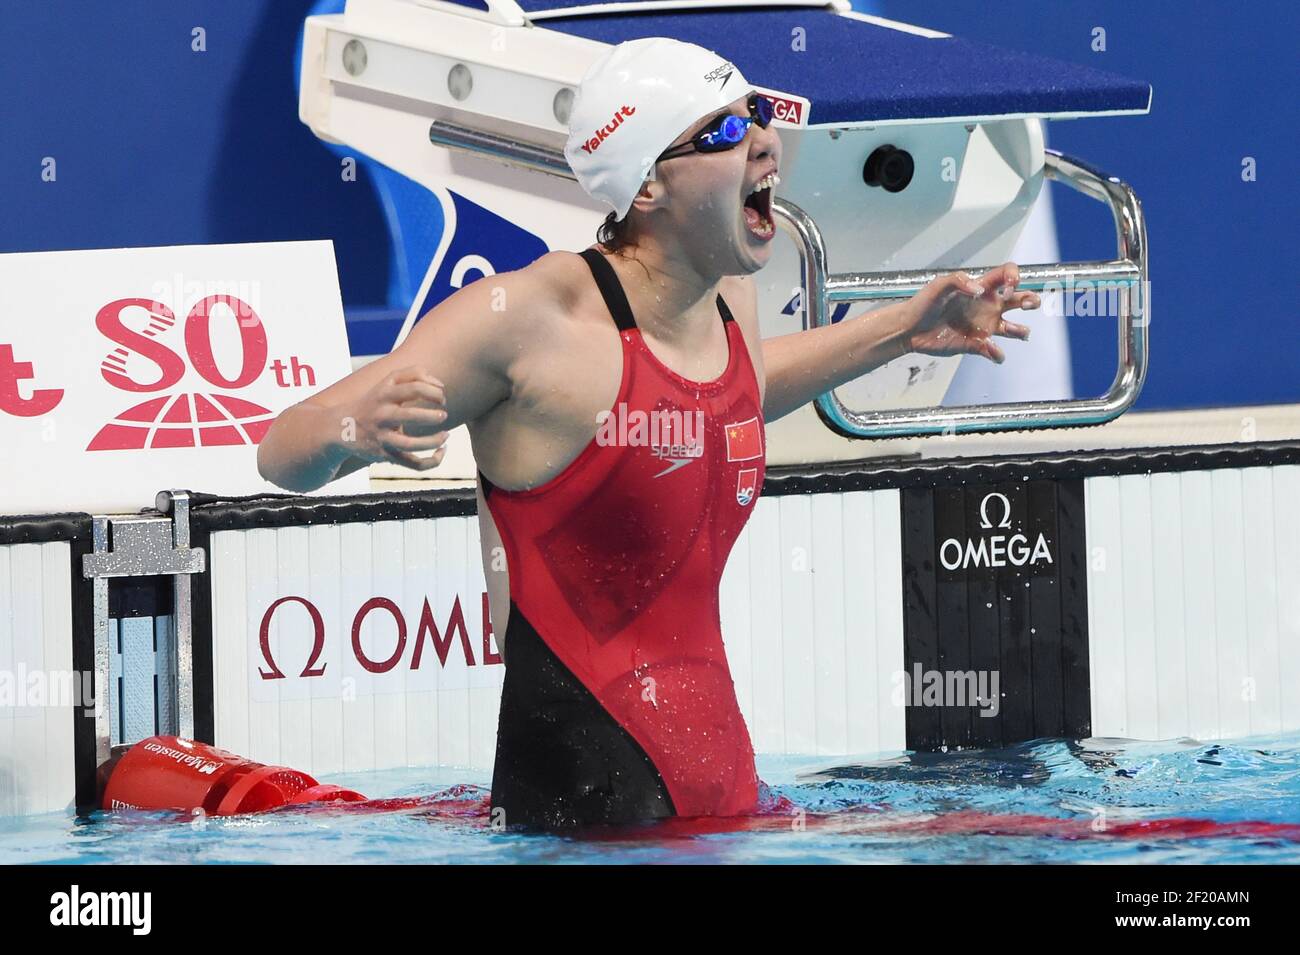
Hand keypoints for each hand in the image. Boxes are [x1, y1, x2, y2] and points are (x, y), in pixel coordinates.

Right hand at [339, 366, 449, 470]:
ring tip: (446, 435)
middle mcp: (382, 415)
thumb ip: (414, 374)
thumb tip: (441, 385)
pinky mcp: (385, 455)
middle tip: (443, 415)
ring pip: (411, 445)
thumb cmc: (374, 402)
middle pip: (411, 416)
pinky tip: (442, 451)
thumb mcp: (388, 382)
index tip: (442, 398)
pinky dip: (432, 461)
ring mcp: (383, 437)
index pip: (415, 388)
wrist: (340, 426)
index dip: (435, 392)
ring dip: (434, 441)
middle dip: (434, 416)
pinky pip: (412, 464)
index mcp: (384, 394)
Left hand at [902, 262, 1039, 363]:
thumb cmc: (923, 303)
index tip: (1010, 286)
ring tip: (1019, 331)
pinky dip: (996, 352)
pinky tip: (990, 349)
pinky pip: (994, 351)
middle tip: (1028, 304)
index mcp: (981, 288)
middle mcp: (987, 306)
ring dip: (1021, 331)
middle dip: (1030, 300)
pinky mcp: (976, 345)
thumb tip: (979, 290)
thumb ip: (959, 281)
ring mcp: (983, 327)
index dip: (1014, 276)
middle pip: (1019, 300)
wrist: (909, 329)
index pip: (1006, 275)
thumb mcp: (938, 285)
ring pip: (1013, 329)